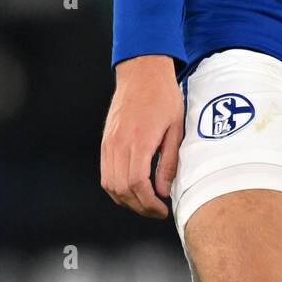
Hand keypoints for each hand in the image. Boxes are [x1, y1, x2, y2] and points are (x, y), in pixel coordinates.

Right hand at [100, 54, 183, 217]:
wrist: (142, 71)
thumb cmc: (163, 96)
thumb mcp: (175, 127)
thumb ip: (168, 161)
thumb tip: (163, 191)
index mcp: (139, 140)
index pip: (136, 184)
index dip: (149, 203)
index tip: (162, 209)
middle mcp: (119, 144)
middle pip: (121, 189)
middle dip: (139, 206)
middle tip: (156, 210)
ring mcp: (109, 143)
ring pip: (110, 184)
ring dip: (126, 200)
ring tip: (145, 202)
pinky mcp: (106, 141)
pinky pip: (106, 173)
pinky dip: (116, 187)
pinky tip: (132, 189)